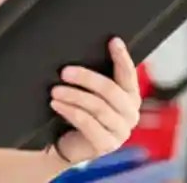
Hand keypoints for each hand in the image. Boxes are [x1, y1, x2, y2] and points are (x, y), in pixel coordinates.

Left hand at [48, 38, 142, 165]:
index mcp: (130, 97)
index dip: (122, 57)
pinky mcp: (105, 145)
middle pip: (110, 90)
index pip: (128, 74)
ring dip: (74, 96)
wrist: (68, 144)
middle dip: (86, 78)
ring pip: (97, 107)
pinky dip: (70, 111)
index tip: (113, 41)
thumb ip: (93, 78)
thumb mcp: (89, 93)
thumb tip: (80, 52)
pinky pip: (87, 123)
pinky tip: (56, 104)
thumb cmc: (80, 113)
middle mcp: (130, 114)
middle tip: (65, 72)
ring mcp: (120, 132)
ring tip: (55, 90)